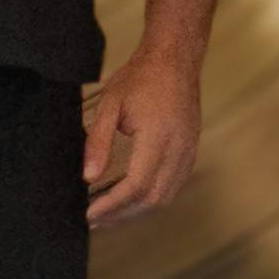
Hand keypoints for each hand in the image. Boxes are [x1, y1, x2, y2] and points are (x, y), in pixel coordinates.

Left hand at [82, 48, 201, 225]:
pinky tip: (130, 198)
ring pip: (165, 197)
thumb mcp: (110, 104)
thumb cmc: (141, 77)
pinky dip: (151, 199)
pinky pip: (173, 186)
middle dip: (122, 215)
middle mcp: (178, 150)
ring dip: (136, 211)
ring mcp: (188, 152)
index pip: (136, 186)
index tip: (89, 214)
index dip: (112, 205)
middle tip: (94, 220)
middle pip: (152, 199)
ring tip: (108, 214)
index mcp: (158, 137)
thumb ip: (98, 142)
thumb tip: (88, 177)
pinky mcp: (190, 152)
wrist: (175, 59)